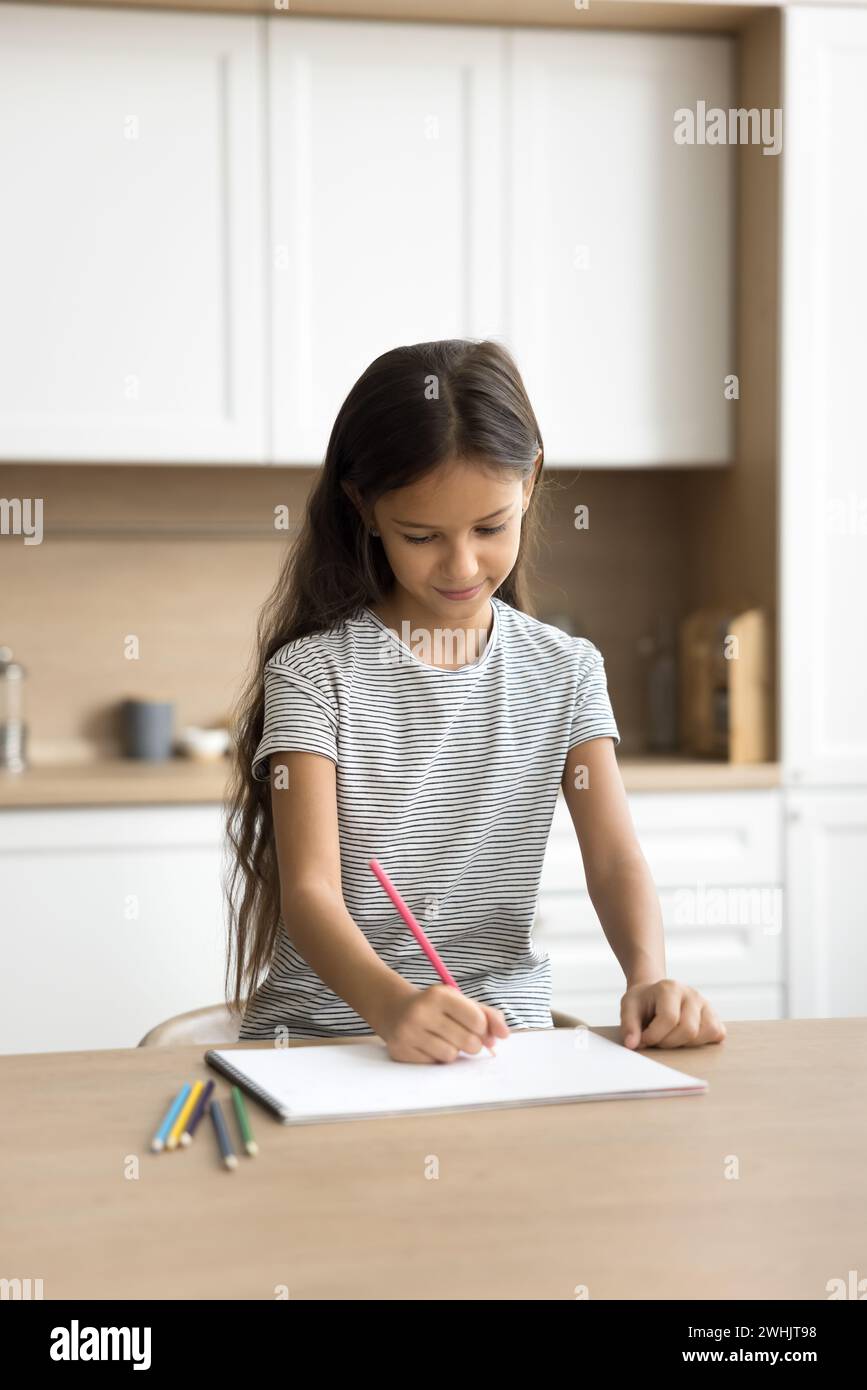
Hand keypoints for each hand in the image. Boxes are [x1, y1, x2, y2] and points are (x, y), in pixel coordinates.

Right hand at [382, 984, 509, 1063]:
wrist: (394, 1008)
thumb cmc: (435, 1007)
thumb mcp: (459, 1002)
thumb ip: (487, 1015)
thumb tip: (504, 1035)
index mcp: (439, 995)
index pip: (477, 1021)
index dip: (483, 1029)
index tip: (477, 1027)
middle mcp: (421, 1012)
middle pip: (468, 1042)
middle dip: (472, 1043)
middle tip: (463, 1037)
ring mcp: (408, 1032)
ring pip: (450, 1056)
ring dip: (453, 1052)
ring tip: (443, 1040)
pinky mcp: (400, 1051)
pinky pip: (433, 1064)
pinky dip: (436, 1058)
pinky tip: (428, 1045)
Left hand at [620, 978, 725, 1049]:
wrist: (654, 995)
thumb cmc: (642, 1002)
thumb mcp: (628, 1007)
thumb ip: (628, 1025)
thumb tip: (632, 1044)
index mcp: (670, 988)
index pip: (669, 1018)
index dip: (654, 1036)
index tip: (643, 1039)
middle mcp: (691, 994)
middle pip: (689, 1029)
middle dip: (669, 1042)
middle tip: (657, 1039)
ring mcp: (705, 1004)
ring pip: (705, 1033)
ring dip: (686, 1043)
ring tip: (671, 1037)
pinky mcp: (714, 1016)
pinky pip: (717, 1033)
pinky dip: (702, 1041)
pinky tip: (685, 1038)